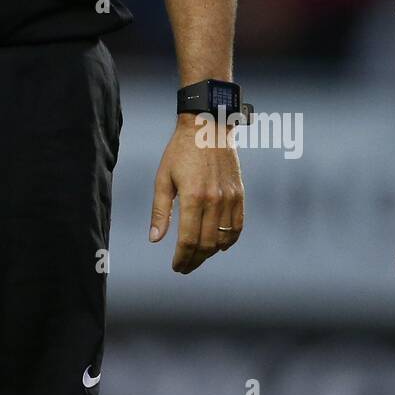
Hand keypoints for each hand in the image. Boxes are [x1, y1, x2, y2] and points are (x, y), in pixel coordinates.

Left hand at [149, 115, 244, 273]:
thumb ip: (160, 211)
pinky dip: (229, 241)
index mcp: (193, 197)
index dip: (182, 258)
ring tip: (197, 257)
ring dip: (210, 253)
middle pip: (206, 244)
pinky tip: (218, 246)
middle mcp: (214, 200)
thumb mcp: (163, 178)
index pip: (188, 240)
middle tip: (184, 267)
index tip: (176, 266)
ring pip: (222, 239)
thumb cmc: (180, 151)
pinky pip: (238, 227)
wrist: (208, 127)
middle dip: (194, 260)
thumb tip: (155, 239)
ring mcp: (229, 198)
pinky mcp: (239, 194)